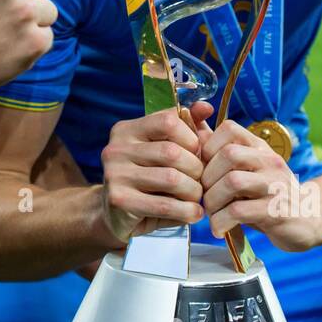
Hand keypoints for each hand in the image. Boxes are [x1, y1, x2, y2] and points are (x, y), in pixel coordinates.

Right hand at [99, 102, 212, 242]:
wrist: (115, 214)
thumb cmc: (147, 178)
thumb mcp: (163, 150)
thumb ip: (185, 126)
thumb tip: (206, 107)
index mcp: (127, 130)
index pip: (168, 121)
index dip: (191, 138)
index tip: (197, 154)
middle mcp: (117, 148)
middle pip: (172, 152)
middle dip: (196, 169)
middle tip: (202, 180)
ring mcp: (115, 174)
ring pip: (171, 179)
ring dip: (193, 191)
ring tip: (198, 197)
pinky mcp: (119, 200)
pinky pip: (164, 205)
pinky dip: (186, 211)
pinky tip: (194, 213)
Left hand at [199, 120, 321, 252]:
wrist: (307, 220)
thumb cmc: (266, 194)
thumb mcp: (247, 169)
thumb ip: (220, 151)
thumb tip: (192, 126)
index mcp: (259, 147)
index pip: (229, 129)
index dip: (207, 147)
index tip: (203, 168)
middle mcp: (269, 161)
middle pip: (229, 155)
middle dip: (207, 178)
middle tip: (203, 195)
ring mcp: (276, 185)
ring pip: (233, 182)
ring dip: (213, 201)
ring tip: (211, 213)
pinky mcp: (277, 211)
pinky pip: (240, 211)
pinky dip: (222, 221)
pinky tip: (219, 228)